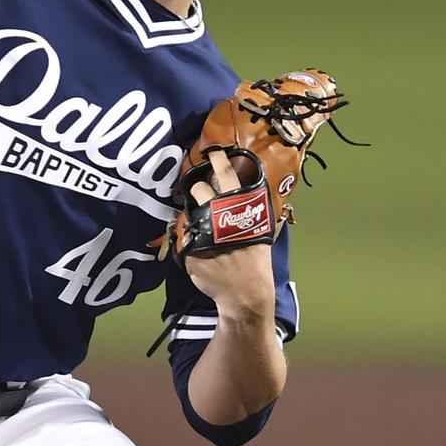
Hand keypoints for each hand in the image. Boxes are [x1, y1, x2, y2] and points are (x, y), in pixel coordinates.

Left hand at [181, 152, 276, 321]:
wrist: (244, 293)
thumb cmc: (254, 261)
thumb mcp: (258, 230)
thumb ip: (245, 211)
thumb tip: (233, 193)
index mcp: (240, 208)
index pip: (226, 176)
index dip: (218, 161)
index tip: (211, 152)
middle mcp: (220, 215)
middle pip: (200, 189)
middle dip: (199, 189)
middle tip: (203, 196)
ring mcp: (203, 232)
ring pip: (190, 212)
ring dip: (196, 216)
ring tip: (206, 227)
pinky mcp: (190, 250)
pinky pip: (187, 239)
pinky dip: (194, 244)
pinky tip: (206, 254)